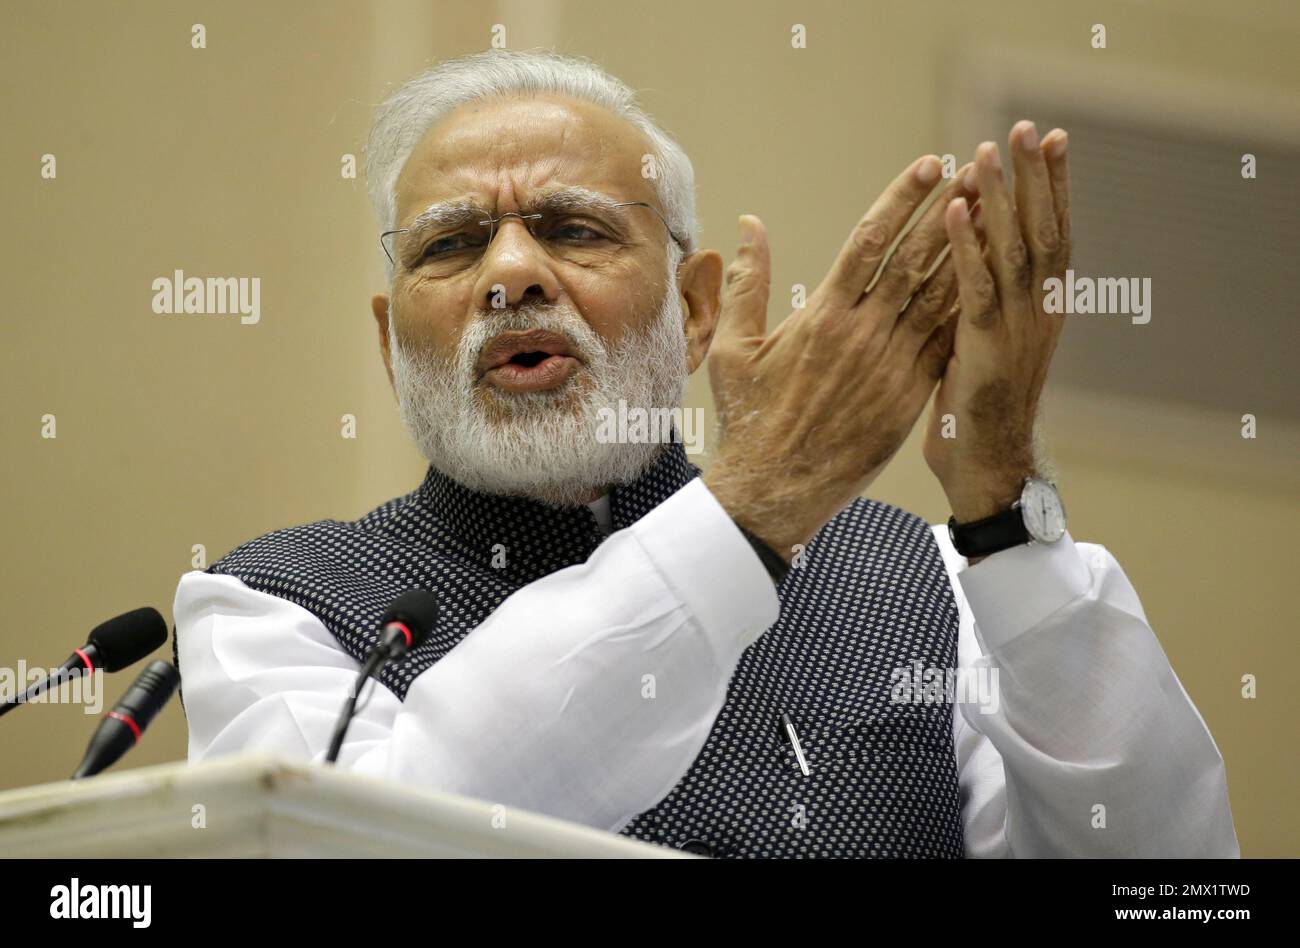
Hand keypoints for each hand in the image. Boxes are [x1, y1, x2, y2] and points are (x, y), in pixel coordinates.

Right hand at [704, 155, 976, 559]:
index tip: (929, 165)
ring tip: (997, 215)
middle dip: (951, 212)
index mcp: (823, 315)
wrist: (776, 488)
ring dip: (971, 253)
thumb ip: (747, 284)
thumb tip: (750, 225)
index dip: (903, 199)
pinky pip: (946, 342)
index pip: (871, 240)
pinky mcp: (909, 395)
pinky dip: (969, 308)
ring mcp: (892, 366)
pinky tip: (990, 281)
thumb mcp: (733, 349)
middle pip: (917, 259)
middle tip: (982, 173)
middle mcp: (864, 334)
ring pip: (941, 297)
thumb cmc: (749, 419)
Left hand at [922, 122, 1070, 521]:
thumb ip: (987, 300)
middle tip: (1027, 128)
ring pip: (1013, 250)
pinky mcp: (983, 349)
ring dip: (1000, 199)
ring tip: (987, 152)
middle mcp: (1039, 312)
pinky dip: (966, 247)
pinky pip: (974, 288)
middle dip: (1036, 177)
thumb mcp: (989, 344)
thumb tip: (974, 258)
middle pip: (1043, 229)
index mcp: (1043, 308)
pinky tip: (952, 210)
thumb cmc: (979, 411)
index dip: (1052, 186)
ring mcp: (1015, 331)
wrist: (988, 469)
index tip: (1048, 139)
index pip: (1054, 232)